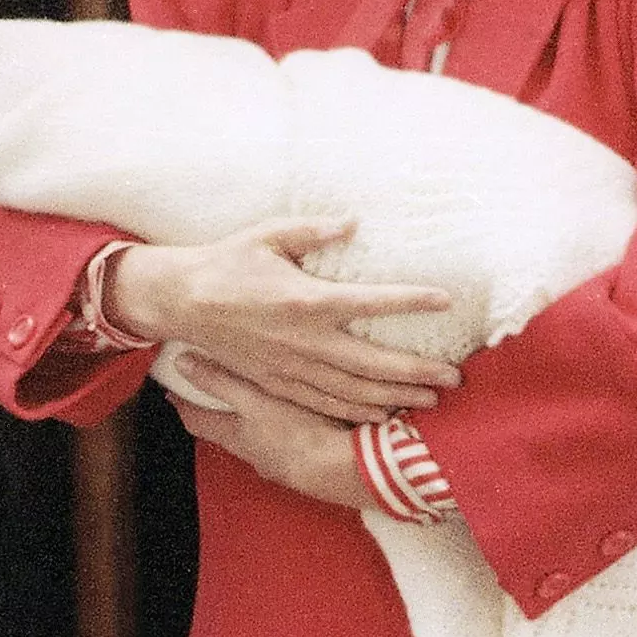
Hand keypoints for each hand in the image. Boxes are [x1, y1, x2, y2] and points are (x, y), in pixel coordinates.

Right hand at [106, 221, 455, 420]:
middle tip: (454, 379)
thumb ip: (313, 230)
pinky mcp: (277, 383)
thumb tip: (353, 222)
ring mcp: (291, 368)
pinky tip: (382, 414)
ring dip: (394, 397)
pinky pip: (323, 404)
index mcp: (306, 299)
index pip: (371, 302)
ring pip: (352, 392)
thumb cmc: (227, 262)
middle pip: (372, 364)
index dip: (411, 301)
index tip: (445, 300)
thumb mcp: (268, 234)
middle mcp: (304, 340)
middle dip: (416, 372)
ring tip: (430, 401)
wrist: (181, 301)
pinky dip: (356, 413)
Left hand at [166, 367, 368, 507]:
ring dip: (256, 426)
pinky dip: (288, 434)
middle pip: (227, 433)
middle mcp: (254, 454)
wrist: (347, 470)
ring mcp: (281, 465)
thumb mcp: (253, 400)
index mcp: (236, 437)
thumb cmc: (296, 431)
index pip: (198, 421)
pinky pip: (290, 446)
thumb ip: (219, 382)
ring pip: (259, 442)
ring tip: (261, 406)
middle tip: (214, 397)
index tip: (172, 394)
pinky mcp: (308, 467)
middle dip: (219, 416)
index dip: (184, 406)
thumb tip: (180, 364)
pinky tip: (303, 424)